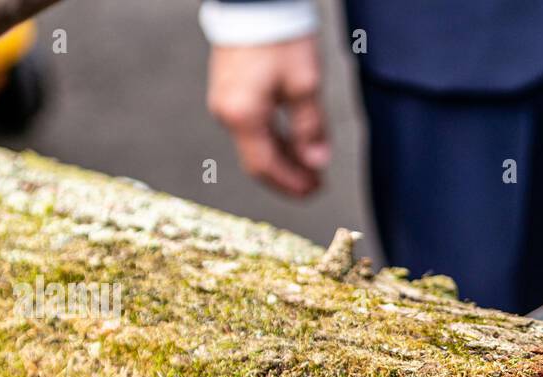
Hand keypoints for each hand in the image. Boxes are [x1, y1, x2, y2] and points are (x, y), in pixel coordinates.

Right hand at [207, 37, 330, 197]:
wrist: (255, 1)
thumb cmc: (279, 38)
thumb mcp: (304, 85)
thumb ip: (310, 127)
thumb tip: (317, 162)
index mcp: (243, 116)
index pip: (266, 166)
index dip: (291, 184)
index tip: (316, 190)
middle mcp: (227, 113)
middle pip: (258, 160)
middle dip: (288, 176)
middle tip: (316, 184)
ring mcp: (225, 102)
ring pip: (256, 144)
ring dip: (283, 158)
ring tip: (311, 165)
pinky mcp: (230, 91)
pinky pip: (251, 127)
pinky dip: (274, 139)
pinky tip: (294, 143)